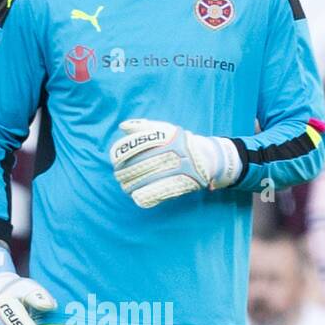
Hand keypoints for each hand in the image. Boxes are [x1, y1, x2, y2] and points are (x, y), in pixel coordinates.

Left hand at [110, 119, 242, 208]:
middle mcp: (172, 151)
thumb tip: (123, 126)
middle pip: (140, 165)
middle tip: (119, 176)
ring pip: (147, 180)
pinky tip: (137, 197)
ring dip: (132, 185)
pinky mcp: (182, 183)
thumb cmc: (181, 143)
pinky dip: (146, 196)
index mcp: (165, 137)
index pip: (136, 146)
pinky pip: (160, 192)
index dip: (122, 155)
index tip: (115, 161)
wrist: (209, 157)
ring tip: (126, 187)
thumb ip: (144, 127)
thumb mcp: (166, 129)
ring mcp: (178, 168)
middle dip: (125, 173)